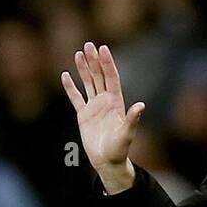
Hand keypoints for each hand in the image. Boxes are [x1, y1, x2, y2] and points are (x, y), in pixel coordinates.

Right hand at [61, 42, 143, 192]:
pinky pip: (75, 98)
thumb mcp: (127, 134)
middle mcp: (105, 102)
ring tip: (78, 54)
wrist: (108, 162)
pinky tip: (65, 75)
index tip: (103, 48)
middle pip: (99, 76)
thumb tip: (141, 105)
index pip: (111, 78)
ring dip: (83, 69)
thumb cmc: (120, 149)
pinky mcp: (83, 115)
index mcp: (116, 103)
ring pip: (88, 83)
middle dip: (94, 61)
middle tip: (88, 45)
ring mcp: (94, 107)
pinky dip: (70, 87)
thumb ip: (132, 119)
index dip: (107, 63)